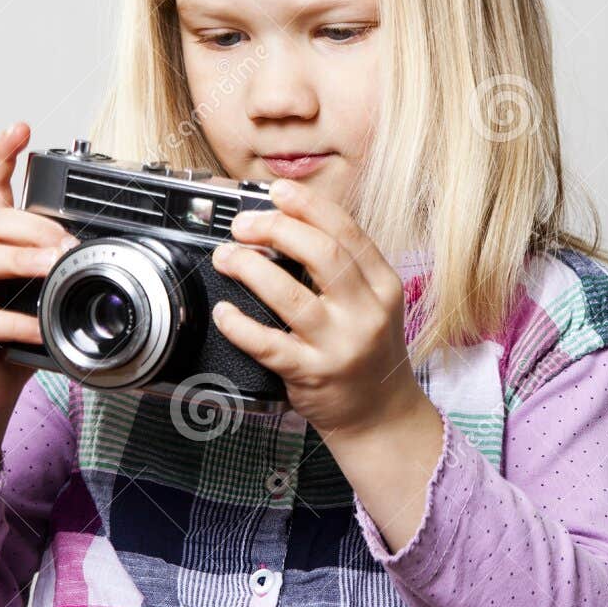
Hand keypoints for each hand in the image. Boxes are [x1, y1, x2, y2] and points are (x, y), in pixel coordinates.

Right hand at [0, 121, 75, 427]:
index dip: (0, 154)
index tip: (19, 126)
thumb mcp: (40, 290)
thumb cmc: (15, 333)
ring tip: (52, 266)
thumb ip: (61, 263)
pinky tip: (38, 325)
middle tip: (68, 239)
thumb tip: (108, 247)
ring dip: (21, 259)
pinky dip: (15, 320)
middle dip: (32, 223)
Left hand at [209, 177, 430, 438]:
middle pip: (322, 255)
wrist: (380, 415)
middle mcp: (366, 313)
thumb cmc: (368, 353)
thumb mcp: (373, 303)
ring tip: (226, 257)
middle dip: (276, 229)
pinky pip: (269, 344)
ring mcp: (340, 345)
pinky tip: (224, 311)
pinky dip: (241, 325)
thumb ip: (342, 267)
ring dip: (251, 269)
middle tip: (243, 225)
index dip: (309, 206)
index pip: (348, 232)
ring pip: (292, 296)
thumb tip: (287, 223)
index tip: (277, 191)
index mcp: (383, 286)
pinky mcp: (313, 374)